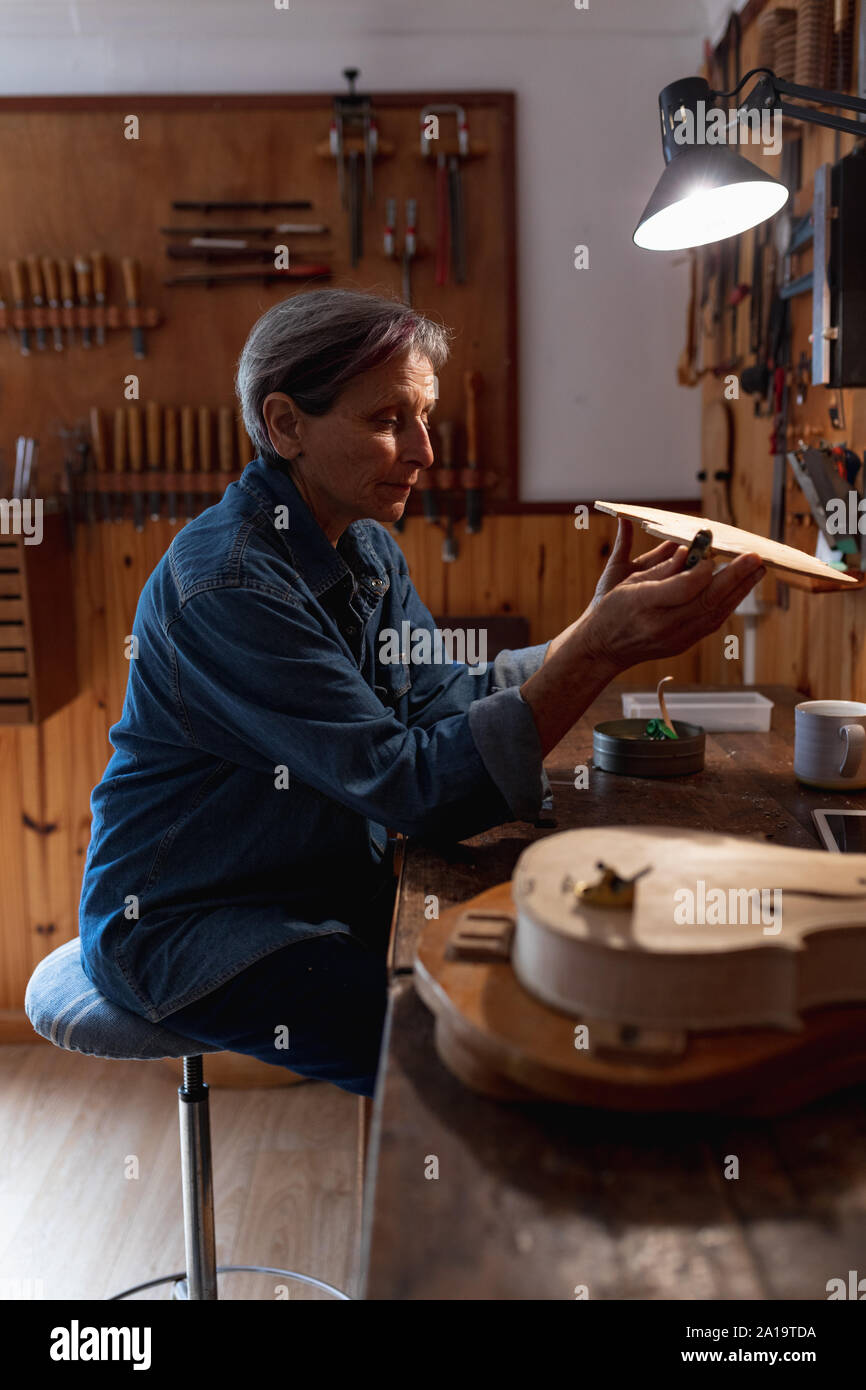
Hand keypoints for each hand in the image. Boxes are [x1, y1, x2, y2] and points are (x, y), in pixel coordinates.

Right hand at [581, 535, 765, 672]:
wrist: (603, 649)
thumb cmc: (612, 608)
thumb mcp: (627, 580)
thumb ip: (662, 567)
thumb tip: (690, 551)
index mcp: (644, 603)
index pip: (684, 586)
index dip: (703, 570)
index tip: (712, 556)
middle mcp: (662, 624)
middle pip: (707, 600)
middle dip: (735, 577)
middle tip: (755, 559)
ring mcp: (675, 638)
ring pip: (715, 614)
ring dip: (739, 591)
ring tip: (756, 572)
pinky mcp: (683, 645)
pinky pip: (712, 623)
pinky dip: (728, 605)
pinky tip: (739, 590)